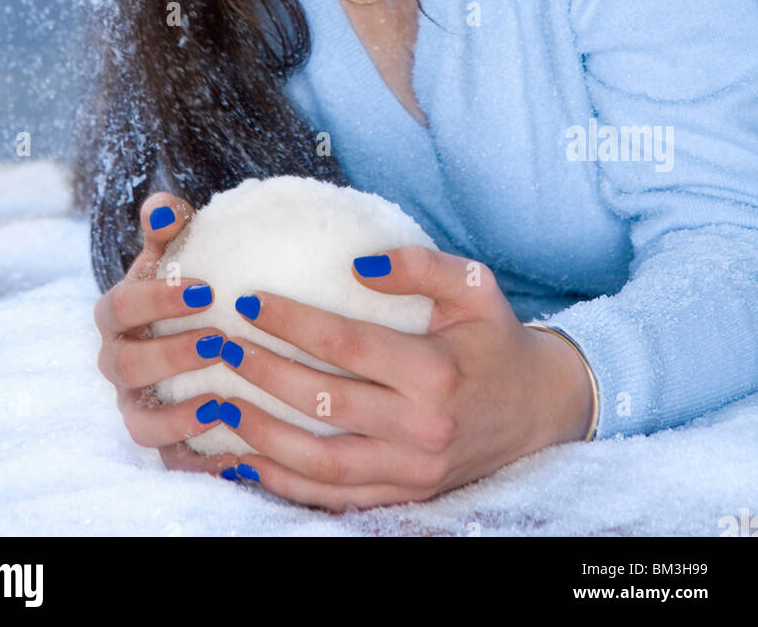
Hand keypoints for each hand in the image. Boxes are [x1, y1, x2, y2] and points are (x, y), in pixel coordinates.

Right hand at [93, 192, 240, 479]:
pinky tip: (241, 455)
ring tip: (221, 402)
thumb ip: (168, 228)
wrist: (190, 328)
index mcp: (116, 316)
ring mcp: (137, 407)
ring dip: (177, 416)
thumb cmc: (185, 283)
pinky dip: (200, 464)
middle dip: (170, 355)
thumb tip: (164, 208)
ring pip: (140, 424)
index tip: (205, 290)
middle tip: (219, 340)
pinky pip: (173, 463)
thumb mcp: (174, 253)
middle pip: (126, 367)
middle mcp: (118, 365)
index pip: (120, 308)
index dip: (156, 300)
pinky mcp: (163, 445)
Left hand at [213, 246, 595, 509]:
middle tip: (220, 345)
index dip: (292, 323)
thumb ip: (419, 264)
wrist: (540, 408)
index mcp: (436, 371)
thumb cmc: (495, 336)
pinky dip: (283, 483)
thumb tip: (357, 261)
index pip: (346, 345)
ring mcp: (411, 470)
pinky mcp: (404, 495)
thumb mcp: (473, 285)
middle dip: (262, 373)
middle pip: (323, 403)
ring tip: (218, 403)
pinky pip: (333, 497)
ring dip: (261, 435)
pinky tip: (245, 460)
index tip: (248, 300)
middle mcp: (421, 428)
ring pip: (319, 462)